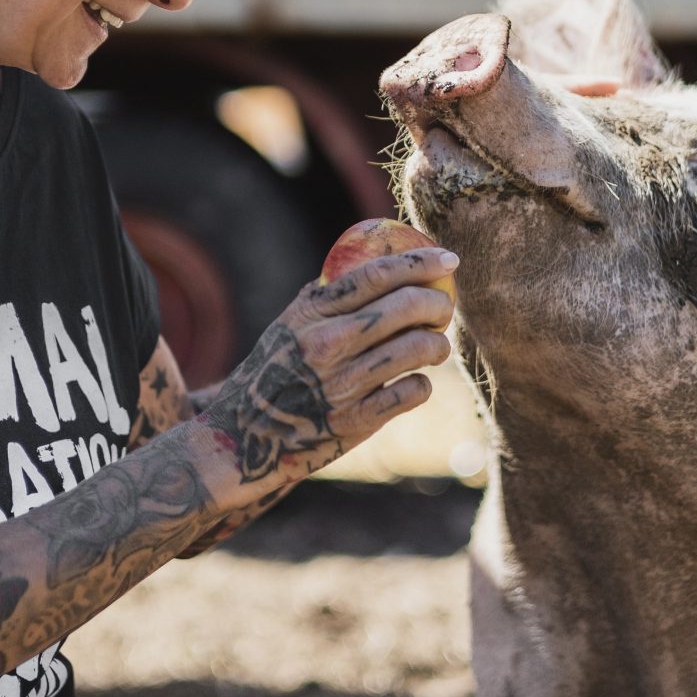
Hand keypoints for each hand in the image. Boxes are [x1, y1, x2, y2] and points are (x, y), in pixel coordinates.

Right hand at [194, 246, 458, 505]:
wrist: (247, 437)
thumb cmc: (274, 372)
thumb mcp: (288, 327)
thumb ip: (324, 298)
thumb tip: (372, 264)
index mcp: (312, 314)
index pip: (376, 274)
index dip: (420, 262)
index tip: (449, 258)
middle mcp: (327, 345)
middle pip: (405, 307)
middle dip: (438, 303)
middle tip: (445, 307)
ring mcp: (343, 385)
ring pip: (417, 349)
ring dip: (438, 345)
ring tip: (437, 346)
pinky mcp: (357, 422)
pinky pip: (413, 392)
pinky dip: (422, 384)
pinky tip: (414, 382)